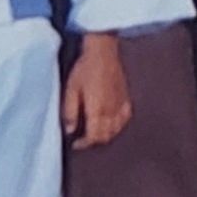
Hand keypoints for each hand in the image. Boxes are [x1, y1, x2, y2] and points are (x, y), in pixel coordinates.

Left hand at [63, 35, 131, 149]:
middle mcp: (111, 111)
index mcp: (97, 111)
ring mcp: (121, 105)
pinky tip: (112, 122)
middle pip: (105, 136)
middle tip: (84, 138)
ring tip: (96, 132)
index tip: (76, 143)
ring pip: (116, 130)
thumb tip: (70, 130)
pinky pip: (125, 118)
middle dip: (94, 141)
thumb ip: (70, 112)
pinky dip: (119, 125)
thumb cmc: (85, 68)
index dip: (84, 144)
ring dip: (106, 135)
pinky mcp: (126, 97)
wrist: (103, 51)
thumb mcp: (71, 89)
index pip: (93, 137)